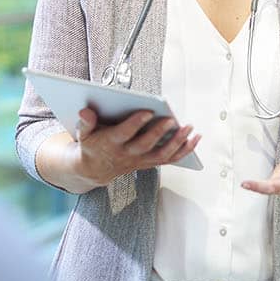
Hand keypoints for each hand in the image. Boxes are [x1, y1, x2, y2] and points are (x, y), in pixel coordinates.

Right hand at [71, 108, 199, 187]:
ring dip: (178, 143)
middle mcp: (127, 154)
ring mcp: (140, 160)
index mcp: (111, 143)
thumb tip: (85, 111)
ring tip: (189, 129)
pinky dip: (184, 151)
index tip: (147, 111)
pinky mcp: (149, 162)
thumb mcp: (84, 133)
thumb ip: (86, 122)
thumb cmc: (92, 145)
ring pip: (162, 155)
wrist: (95, 169)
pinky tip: (195, 139)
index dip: (135, 123)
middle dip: (159, 133)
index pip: (124, 134)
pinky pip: (169, 159)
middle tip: (171, 120)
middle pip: (146, 145)